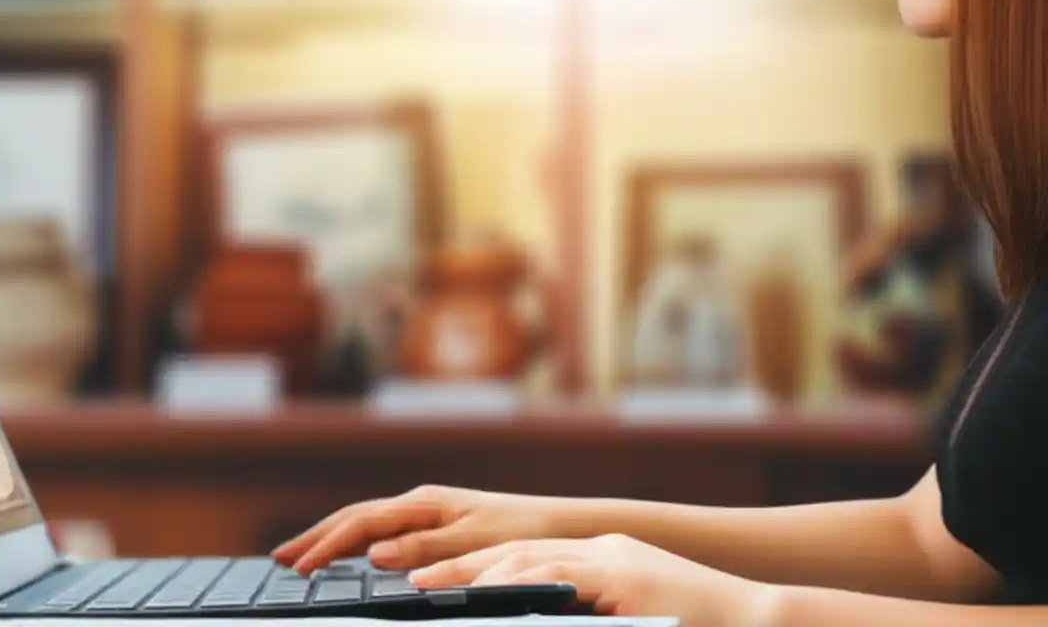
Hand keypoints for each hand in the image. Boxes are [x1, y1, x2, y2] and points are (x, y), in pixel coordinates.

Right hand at [273, 485, 574, 573]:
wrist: (560, 525)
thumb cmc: (522, 533)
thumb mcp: (475, 543)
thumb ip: (424, 548)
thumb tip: (375, 554)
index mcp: (425, 504)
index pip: (362, 523)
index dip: (327, 546)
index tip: (299, 567)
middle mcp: (420, 503)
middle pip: (355, 518)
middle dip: (316, 537)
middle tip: (279, 559)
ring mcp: (426, 512)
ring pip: (366, 524)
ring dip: (331, 539)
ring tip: (299, 558)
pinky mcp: (435, 524)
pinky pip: (383, 532)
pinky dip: (355, 543)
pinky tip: (345, 557)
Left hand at [410, 535, 774, 626]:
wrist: (756, 620)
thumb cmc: (694, 625)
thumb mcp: (628, 619)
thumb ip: (584, 616)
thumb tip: (532, 622)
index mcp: (600, 560)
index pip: (527, 557)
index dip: (478, 567)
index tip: (435, 581)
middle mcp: (600, 550)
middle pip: (516, 550)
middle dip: (462, 564)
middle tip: (413, 577)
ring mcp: (611, 558)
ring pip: (526, 558)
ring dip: (475, 573)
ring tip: (431, 585)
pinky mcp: (622, 573)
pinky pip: (557, 575)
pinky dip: (517, 583)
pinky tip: (486, 594)